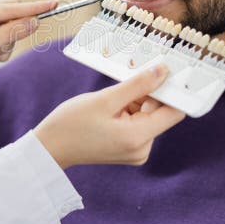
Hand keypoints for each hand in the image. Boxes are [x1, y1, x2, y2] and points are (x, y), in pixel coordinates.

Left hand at [0, 0, 56, 108]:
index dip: (34, 7)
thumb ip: (12, 32)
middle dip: (14, 31)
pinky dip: (1, 49)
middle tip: (2, 46)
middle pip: (12, 13)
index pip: (11, 7)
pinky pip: (3, 38)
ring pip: (10, 27)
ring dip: (7, 44)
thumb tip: (34, 20)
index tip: (54, 3)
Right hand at [33, 65, 185, 168]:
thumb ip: (138, 85)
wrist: (51, 147)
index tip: (166, 72)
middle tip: (126, 80)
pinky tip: (111, 107)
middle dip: (147, 93)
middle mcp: (142, 149)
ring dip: (135, 101)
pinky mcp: (128, 149)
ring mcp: (136, 151)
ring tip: (111, 98)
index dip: (173, 91)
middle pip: (160, 113)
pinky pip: (138, 123)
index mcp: (137, 138)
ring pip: (148, 116)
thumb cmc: (72, 123)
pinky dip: (129, 110)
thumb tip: (163, 72)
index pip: (174, 112)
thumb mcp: (105, 99)